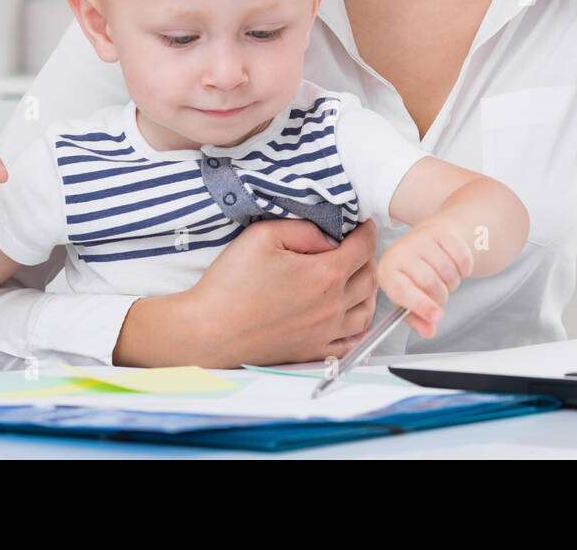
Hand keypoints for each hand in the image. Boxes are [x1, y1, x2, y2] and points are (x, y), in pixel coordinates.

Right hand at [127, 218, 380, 367]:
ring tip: (358, 276)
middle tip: (357, 246)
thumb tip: (329, 236)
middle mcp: (331, 306)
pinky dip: (361, 324)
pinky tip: (353, 314)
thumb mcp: (263, 236)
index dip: (366, 231)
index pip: (363, 248)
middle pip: (370, 277)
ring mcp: (324, 332)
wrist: (206, 331)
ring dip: (369, 289)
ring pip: (367, 309)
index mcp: (324, 276)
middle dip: (368, 256)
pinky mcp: (313, 350)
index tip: (362, 225)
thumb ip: (303, 230)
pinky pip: (353, 341)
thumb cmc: (229, 286)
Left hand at [376, 222, 473, 338]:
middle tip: (439, 295)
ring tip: (444, 279)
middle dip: (440, 297)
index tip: (437, 317)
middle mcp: (401, 252)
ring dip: (452, 283)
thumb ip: (417, 318)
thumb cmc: (412, 274)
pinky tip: (454, 266)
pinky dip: (464, 269)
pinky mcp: (440, 232)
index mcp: (387, 271)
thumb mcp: (408, 298)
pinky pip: (462, 258)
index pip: (403, 291)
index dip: (421, 305)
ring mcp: (420, 239)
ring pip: (448, 271)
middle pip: (429, 283)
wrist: (425, 242)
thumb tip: (429, 332)